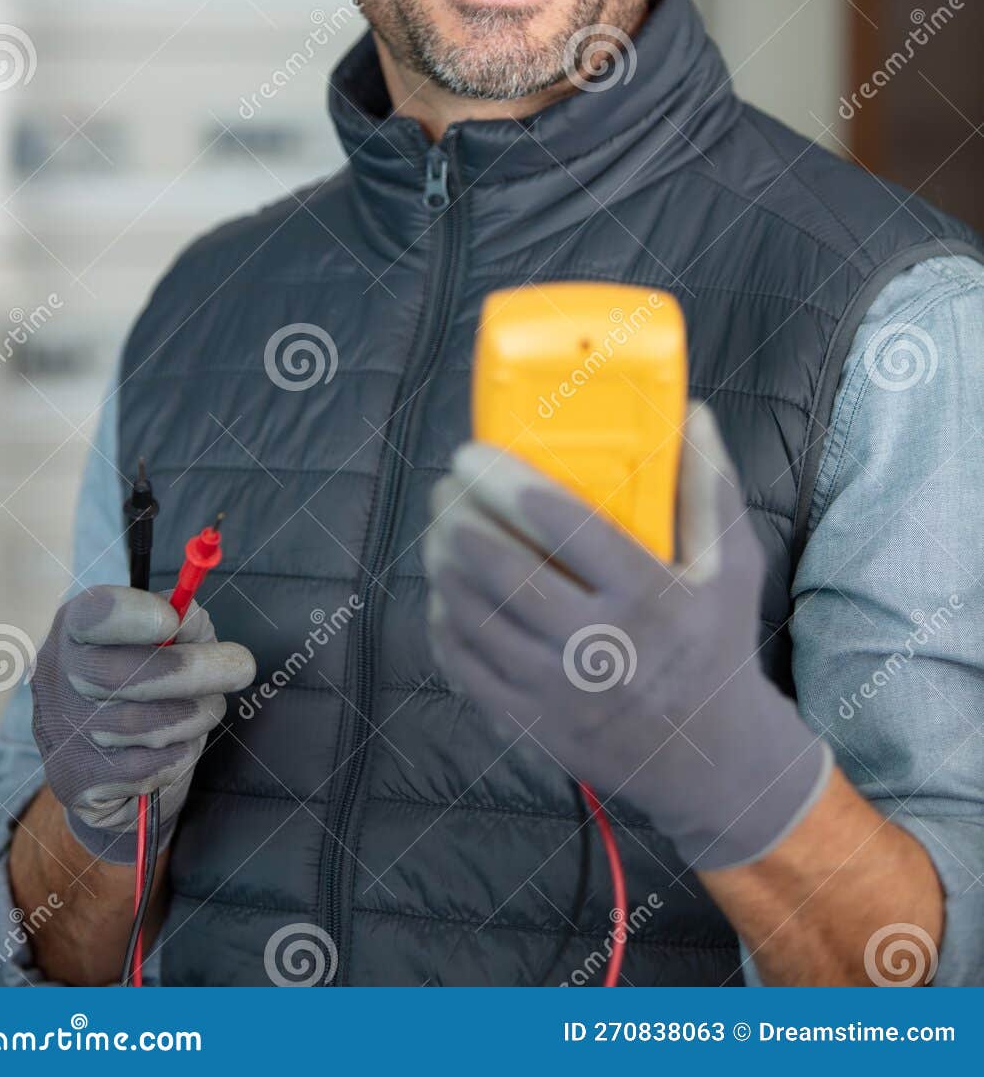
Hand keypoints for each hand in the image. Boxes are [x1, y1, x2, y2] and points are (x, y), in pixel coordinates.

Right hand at [30, 585, 255, 862]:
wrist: (113, 759)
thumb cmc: (151, 679)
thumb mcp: (166, 637)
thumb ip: (183, 620)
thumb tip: (190, 623)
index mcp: (76, 627)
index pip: (96, 614)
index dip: (137, 616)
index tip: (173, 620)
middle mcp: (58, 676)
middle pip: (126, 674)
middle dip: (196, 671)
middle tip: (242, 666)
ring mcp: (62, 731)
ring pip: (145, 724)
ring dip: (195, 716)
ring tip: (209, 708)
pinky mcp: (76, 779)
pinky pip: (148, 767)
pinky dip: (179, 754)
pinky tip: (178, 743)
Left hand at [424, 402, 831, 871]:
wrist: (710, 758)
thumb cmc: (715, 642)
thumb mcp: (732, 565)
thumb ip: (709, 487)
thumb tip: (691, 412)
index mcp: (650, 598)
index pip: (567, 529)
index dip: (508, 486)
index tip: (474, 454)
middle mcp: (602, 648)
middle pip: (507, 572)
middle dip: (461, 519)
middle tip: (445, 486)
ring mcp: (561, 692)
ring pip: (478, 618)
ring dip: (443, 565)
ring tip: (437, 526)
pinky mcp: (534, 725)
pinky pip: (469, 668)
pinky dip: (445, 624)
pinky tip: (442, 590)